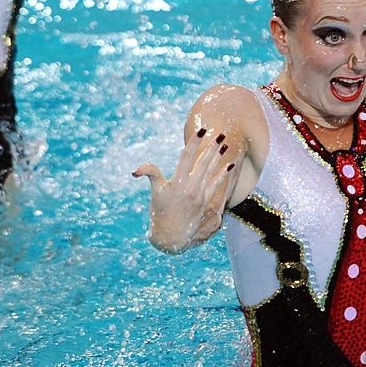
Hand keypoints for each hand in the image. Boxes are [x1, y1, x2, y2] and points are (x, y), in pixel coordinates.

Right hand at [133, 129, 235, 253]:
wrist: (170, 237)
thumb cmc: (159, 212)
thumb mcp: (154, 192)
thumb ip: (150, 174)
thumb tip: (136, 170)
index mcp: (176, 182)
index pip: (187, 157)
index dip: (194, 142)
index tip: (202, 130)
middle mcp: (190, 187)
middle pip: (202, 162)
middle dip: (211, 147)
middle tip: (219, 133)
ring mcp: (199, 195)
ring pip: (210, 171)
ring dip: (218, 157)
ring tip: (225, 144)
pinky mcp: (205, 202)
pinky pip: (216, 185)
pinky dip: (223, 175)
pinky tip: (230, 166)